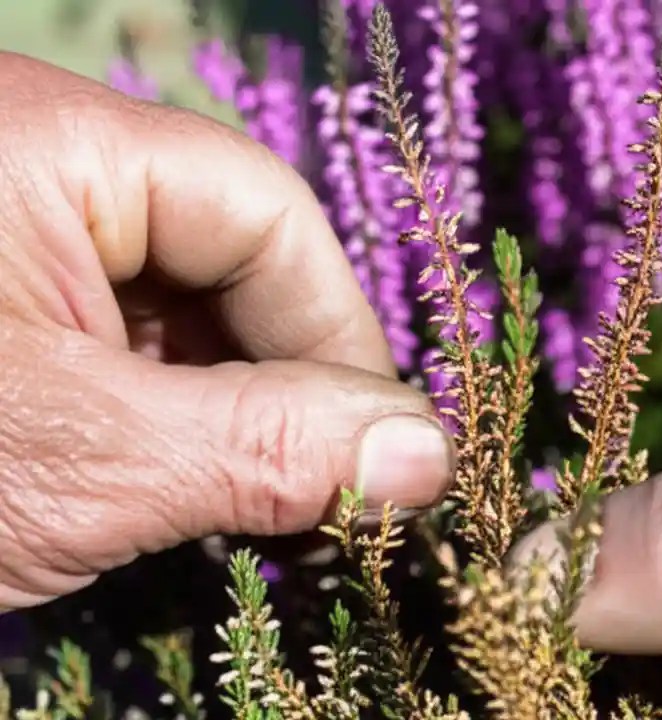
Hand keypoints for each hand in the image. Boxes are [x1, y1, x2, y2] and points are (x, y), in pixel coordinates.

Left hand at [0, 53, 452, 610]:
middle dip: (272, 382)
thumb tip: (434, 455)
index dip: (337, 334)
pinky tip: (143, 488)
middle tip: (305, 501)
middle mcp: (29, 165)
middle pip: (224, 254)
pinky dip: (147, 418)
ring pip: (172, 307)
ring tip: (214, 508)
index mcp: (48, 144)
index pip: (263, 213)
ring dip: (214, 412)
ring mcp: (3, 236)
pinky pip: (108, 338)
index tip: (379, 455)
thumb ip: (272, 448)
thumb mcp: (81, 461)